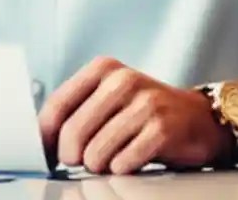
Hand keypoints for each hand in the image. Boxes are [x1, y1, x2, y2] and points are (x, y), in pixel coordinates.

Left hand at [38, 57, 227, 174]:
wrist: (197, 118)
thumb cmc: (143, 112)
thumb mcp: (108, 98)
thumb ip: (75, 111)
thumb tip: (40, 139)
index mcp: (103, 69)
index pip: (57, 106)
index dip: (46, 136)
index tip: (46, 152)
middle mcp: (122, 81)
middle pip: (73, 132)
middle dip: (72, 156)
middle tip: (82, 160)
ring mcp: (144, 103)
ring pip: (96, 153)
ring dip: (100, 165)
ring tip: (111, 158)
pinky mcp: (162, 128)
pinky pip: (123, 163)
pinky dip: (122, 169)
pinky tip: (131, 160)